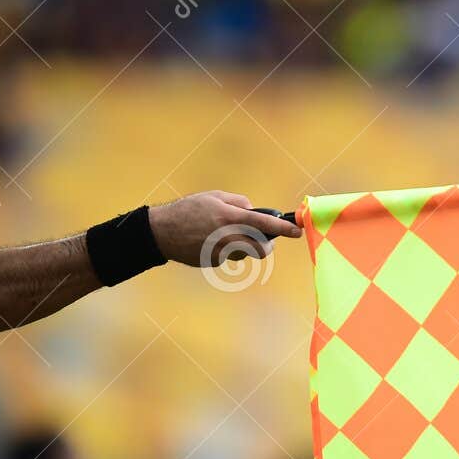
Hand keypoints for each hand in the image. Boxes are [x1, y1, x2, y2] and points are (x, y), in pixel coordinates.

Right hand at [148, 191, 300, 267]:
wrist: (161, 232)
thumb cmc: (188, 209)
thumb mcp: (213, 196)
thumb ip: (238, 202)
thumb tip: (255, 210)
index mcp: (229, 217)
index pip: (264, 224)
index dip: (283, 228)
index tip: (297, 231)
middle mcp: (228, 236)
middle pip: (262, 249)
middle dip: (268, 245)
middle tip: (265, 238)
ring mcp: (221, 252)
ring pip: (246, 253)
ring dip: (245, 246)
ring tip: (226, 234)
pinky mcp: (214, 261)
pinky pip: (230, 256)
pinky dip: (228, 249)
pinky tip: (211, 241)